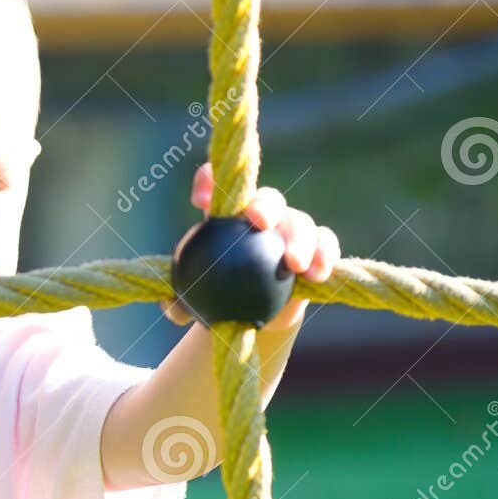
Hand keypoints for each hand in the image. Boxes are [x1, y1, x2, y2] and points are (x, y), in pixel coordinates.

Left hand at [162, 162, 339, 331]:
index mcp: (223, 217)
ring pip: (299, 221)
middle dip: (264, 206)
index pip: (214, 186)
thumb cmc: (215, 298)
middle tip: (260, 223)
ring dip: (299, 239)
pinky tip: (317, 274)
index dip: (208, 182)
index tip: (201, 201)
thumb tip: (172, 307)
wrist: (252, 315)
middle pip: (266, 199)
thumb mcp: (192, 302)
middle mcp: (259, 215)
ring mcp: (290, 229)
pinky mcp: (315, 248)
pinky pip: (325, 243)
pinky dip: (324, 254)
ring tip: (294, 264)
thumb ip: (177, 302)